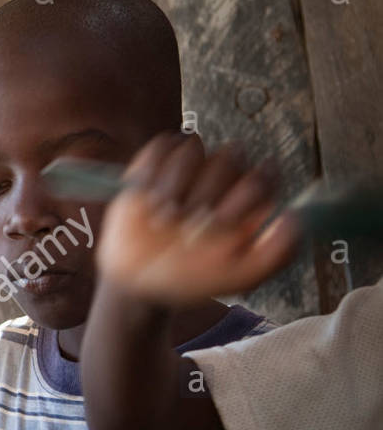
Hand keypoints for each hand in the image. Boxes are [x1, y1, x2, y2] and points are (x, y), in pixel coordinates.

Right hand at [96, 132, 301, 303]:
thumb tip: (291, 216)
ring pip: (194, 148)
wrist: (138, 282)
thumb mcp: (240, 277)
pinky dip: (151, 176)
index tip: (222, 227)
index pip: (264, 175)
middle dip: (206, 195)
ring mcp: (189, 167)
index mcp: (250, 198)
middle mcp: (224, 177)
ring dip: (175, 188)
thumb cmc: (190, 279)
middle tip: (190, 226)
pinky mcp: (155, 163)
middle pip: (231, 155)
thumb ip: (278, 254)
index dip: (242, 199)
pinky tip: (147, 202)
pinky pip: (160, 148)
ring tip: (164, 218)